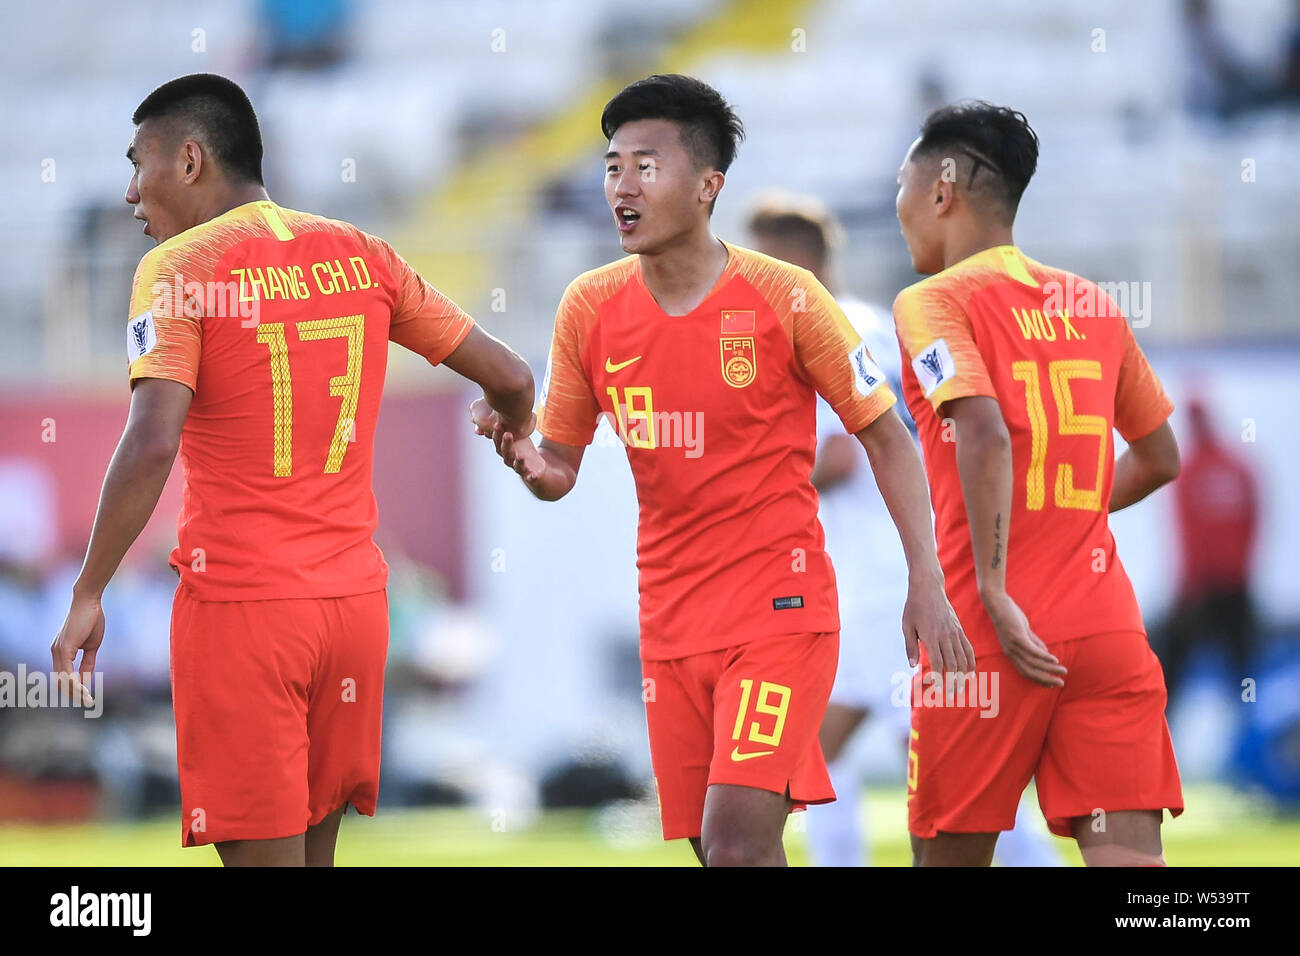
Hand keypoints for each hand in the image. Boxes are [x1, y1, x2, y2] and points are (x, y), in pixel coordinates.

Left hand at [50, 591, 104, 706]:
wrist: (89, 602)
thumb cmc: (92, 620)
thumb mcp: (92, 646)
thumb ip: (87, 663)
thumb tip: (86, 680)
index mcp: (62, 652)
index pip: (64, 676)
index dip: (74, 688)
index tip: (86, 697)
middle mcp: (56, 653)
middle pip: (60, 682)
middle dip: (73, 694)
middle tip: (87, 702)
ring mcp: (58, 651)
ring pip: (62, 679)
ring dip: (75, 692)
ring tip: (87, 700)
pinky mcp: (63, 648)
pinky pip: (67, 671)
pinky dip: (75, 682)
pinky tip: (83, 689)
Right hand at [470, 398, 544, 484]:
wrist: (536, 471)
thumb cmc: (524, 451)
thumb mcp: (518, 437)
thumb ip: (509, 425)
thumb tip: (498, 406)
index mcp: (506, 451)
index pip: (498, 442)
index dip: (497, 434)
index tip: (497, 424)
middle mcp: (510, 460)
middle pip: (506, 453)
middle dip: (506, 444)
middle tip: (507, 433)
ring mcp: (520, 469)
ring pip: (516, 466)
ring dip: (517, 461)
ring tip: (520, 456)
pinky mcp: (531, 476)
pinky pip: (531, 477)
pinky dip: (532, 476)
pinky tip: (534, 475)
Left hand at [903, 571, 975, 685]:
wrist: (928, 588)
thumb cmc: (914, 607)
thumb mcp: (907, 626)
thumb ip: (911, 647)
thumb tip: (912, 665)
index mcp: (931, 636)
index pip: (938, 663)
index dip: (939, 679)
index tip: (939, 690)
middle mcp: (946, 636)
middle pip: (953, 664)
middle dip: (953, 682)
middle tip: (952, 695)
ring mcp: (955, 632)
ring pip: (963, 658)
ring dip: (963, 675)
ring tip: (961, 688)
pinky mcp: (959, 629)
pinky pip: (968, 648)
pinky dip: (971, 661)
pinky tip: (970, 672)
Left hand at [981, 589, 1066, 686]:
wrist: (997, 603)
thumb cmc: (1010, 616)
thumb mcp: (1023, 632)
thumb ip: (1034, 643)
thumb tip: (1046, 654)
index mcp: (1011, 653)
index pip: (1025, 672)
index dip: (1039, 679)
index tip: (1051, 685)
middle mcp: (1011, 652)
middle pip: (1029, 672)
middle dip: (1046, 679)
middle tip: (1060, 683)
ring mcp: (1013, 645)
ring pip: (1033, 663)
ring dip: (1050, 669)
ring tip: (1063, 671)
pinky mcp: (1018, 637)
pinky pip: (1033, 651)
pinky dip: (1045, 657)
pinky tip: (1055, 660)